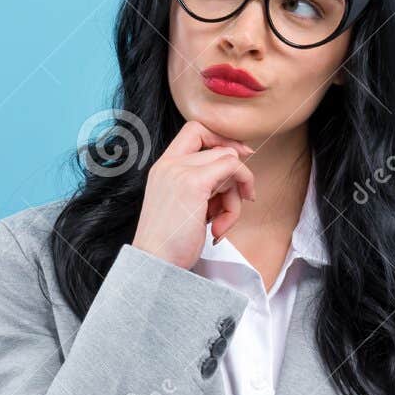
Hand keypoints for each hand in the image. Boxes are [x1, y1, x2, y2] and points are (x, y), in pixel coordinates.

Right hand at [131, 120, 255, 269]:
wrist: (155, 263)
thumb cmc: (170, 243)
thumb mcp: (184, 205)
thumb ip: (203, 185)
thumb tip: (235, 172)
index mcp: (163, 167)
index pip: (195, 130)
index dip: (221, 140)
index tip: (240, 157)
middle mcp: (169, 164)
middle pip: (220, 150)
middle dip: (234, 180)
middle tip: (228, 209)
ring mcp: (180, 170)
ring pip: (229, 161)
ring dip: (234, 197)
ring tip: (219, 224)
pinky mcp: (194, 182)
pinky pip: (233, 168)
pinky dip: (237, 195)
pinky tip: (221, 225)